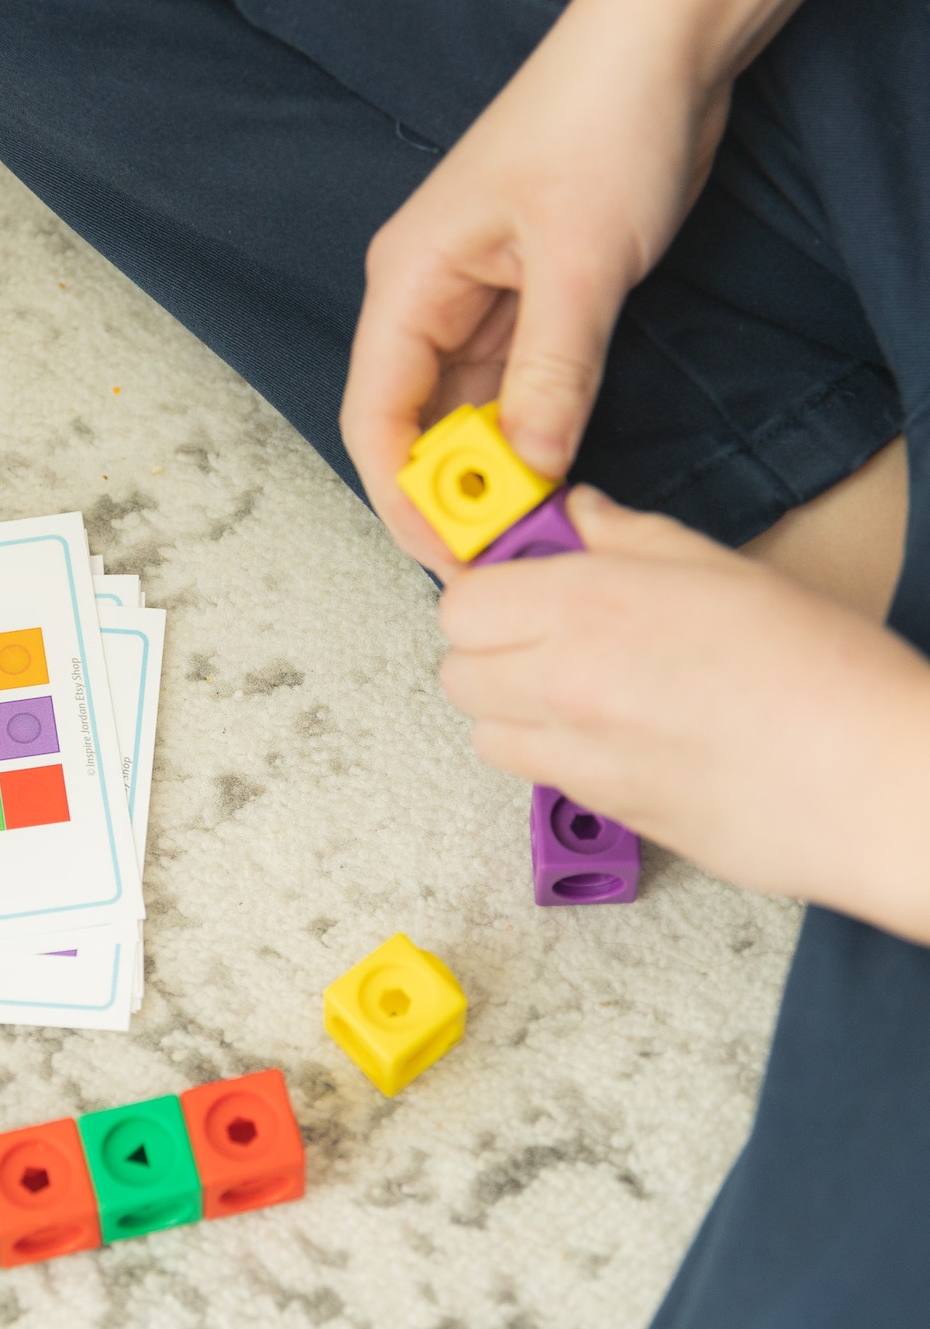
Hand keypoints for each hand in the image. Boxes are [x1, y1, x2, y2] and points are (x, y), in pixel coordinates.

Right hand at [340, 0, 809, 576]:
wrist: (665, 44)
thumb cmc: (606, 114)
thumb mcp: (582, 257)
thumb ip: (554, 371)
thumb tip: (533, 463)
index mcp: (409, 282)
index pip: (376, 416)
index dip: (401, 495)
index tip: (446, 550)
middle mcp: (426, 301)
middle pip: (411, 427)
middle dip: (446, 494)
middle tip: (496, 549)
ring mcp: (472, 308)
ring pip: (460, 418)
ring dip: (488, 473)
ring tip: (525, 523)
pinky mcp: (521, 311)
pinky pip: (506, 396)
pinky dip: (523, 439)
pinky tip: (546, 473)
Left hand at [437, 487, 929, 943]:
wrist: (872, 781)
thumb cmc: (821, 672)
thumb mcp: (722, 567)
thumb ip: (628, 538)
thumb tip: (579, 517)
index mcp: (588, 607)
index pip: (461, 602)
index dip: (485, 591)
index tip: (515, 584)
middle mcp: (563, 684)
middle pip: (456, 670)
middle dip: (487, 648)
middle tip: (541, 633)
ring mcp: (575, 756)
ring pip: (482, 732)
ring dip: (510, 707)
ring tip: (573, 687)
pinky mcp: (597, 811)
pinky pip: (535, 776)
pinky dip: (550, 753)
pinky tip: (609, 732)